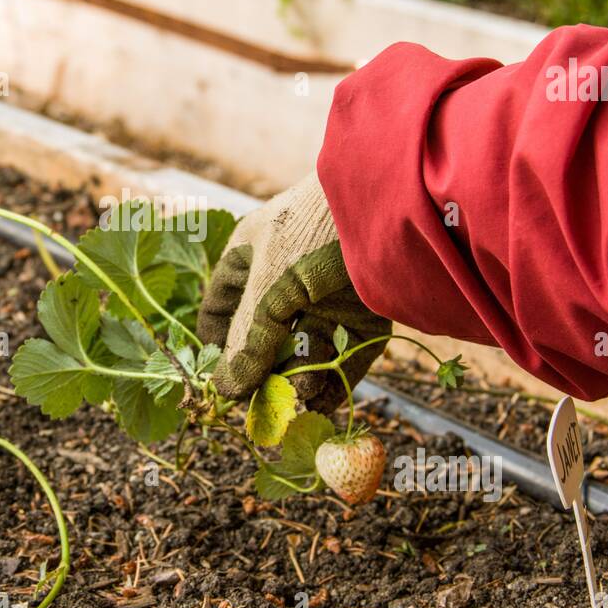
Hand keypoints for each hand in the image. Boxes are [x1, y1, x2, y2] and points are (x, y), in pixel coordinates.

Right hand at [198, 172, 390, 412]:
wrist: (390, 203)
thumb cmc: (312, 233)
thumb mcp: (268, 288)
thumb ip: (247, 340)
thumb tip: (224, 390)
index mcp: (250, 257)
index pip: (221, 307)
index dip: (218, 345)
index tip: (221, 378)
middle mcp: (285, 278)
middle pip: (265, 338)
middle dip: (264, 371)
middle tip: (264, 404)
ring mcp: (326, 295)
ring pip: (305, 349)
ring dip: (300, 378)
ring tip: (302, 395)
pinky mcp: (363, 311)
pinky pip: (342, 353)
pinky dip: (333, 380)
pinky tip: (322, 404)